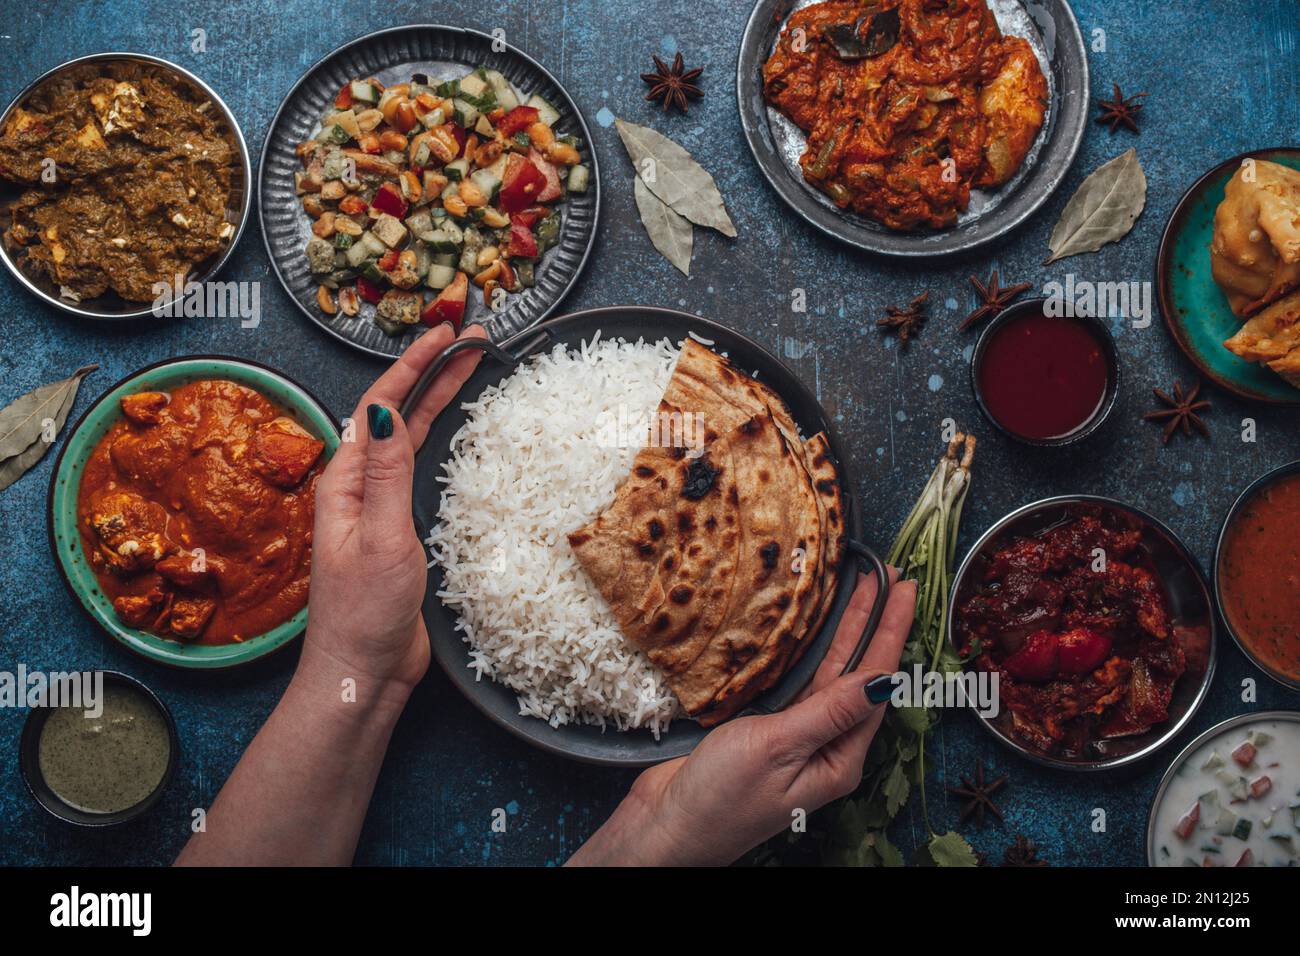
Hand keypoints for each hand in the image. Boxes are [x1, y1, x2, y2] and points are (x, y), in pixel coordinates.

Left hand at [301, 322, 483, 698]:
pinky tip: (454, 431)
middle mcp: (358, 487)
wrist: (362, 671)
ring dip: (435, 400)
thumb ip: (387, 477)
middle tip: (469, 340)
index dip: (414, 366)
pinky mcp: (398, 529)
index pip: (381, 406)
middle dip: (430, 372)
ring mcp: (377, 507)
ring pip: (409, 437)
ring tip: (467, 369)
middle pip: (397, 413)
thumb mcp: (382, 541)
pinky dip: (439, 439)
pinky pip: (418, 468)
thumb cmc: (365, 615)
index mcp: (346, 482)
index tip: (447, 336)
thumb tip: (390, 413)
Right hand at [569, 569, 915, 866]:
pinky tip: (815, 627)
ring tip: (863, 588)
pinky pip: (797, 681)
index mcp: (838, 759)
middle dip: (874, 624)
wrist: (665, 827)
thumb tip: (883, 680)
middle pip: (857, 673)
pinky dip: (808, 650)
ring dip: (844, 631)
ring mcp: (794, 737)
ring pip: (828, 673)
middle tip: (891, 576)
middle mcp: (823, 747)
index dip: (890, 633)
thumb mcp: (778, 748)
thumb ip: (828, 711)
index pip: (876, 683)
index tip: (904, 590)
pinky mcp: (764, 730)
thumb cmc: (719, 800)